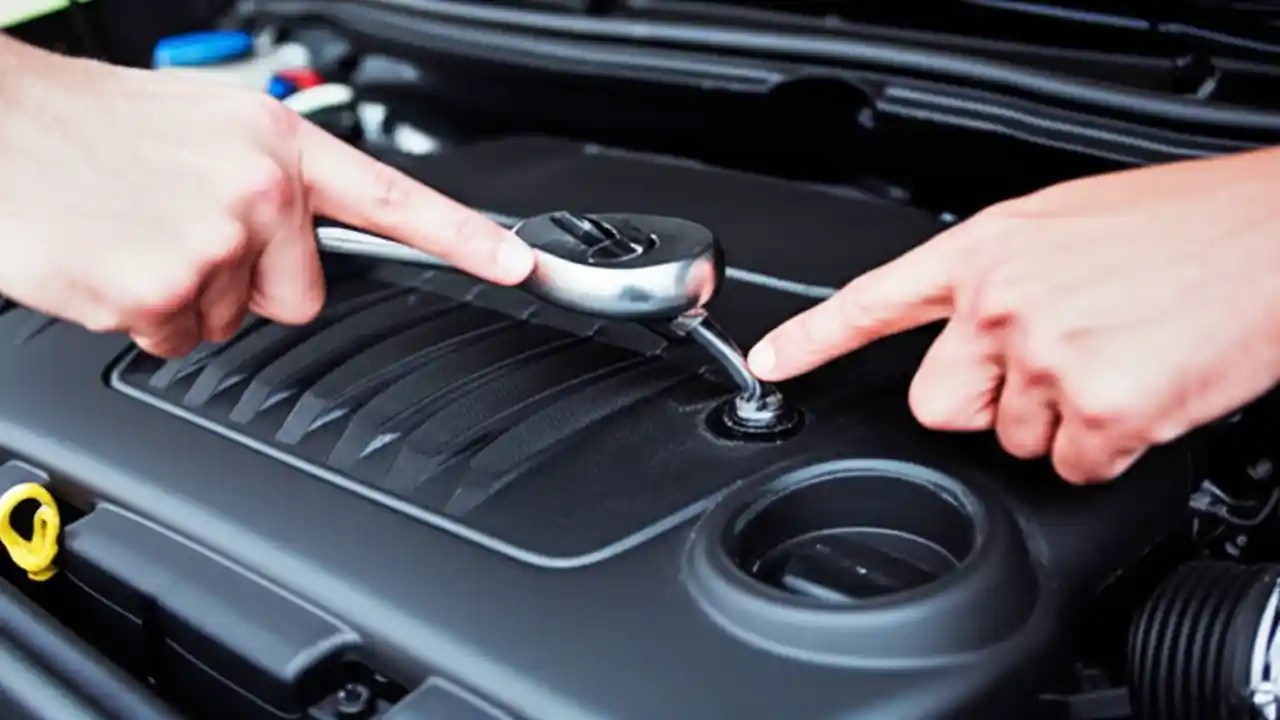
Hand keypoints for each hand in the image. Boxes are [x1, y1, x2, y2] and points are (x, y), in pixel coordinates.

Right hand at [0, 37, 533, 357]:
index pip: (394, 199)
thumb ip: (272, 182)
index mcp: (276, 142)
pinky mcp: (162, 288)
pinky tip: (108, 258)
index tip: (517, 265)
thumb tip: (302, 239)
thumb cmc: (92, 128)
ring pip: (230, 320)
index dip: (465, 238)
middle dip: (248, 283)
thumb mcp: (203, 128)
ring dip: (182, 294)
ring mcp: (213, 239)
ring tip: (134, 232)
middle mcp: (259, 187)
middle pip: (302, 295)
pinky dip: (140, 315)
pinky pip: (175, 339)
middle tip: (182, 232)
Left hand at [747, 148, 1279, 483]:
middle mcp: (999, 301)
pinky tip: (1148, 391)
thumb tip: (977, 325)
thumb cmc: (1194, 228)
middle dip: (988, 405)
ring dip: (1064, 421)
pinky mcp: (1098, 409)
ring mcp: (1043, 356)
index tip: (770, 365)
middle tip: (1057, 368)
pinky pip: (1076, 466)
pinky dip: (1112, 448)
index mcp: (988, 249)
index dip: (811, 339)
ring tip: (1123, 359)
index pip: (873, 302)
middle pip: (938, 406)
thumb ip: (1005, 277)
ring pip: (1015, 441)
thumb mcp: (1070, 226)